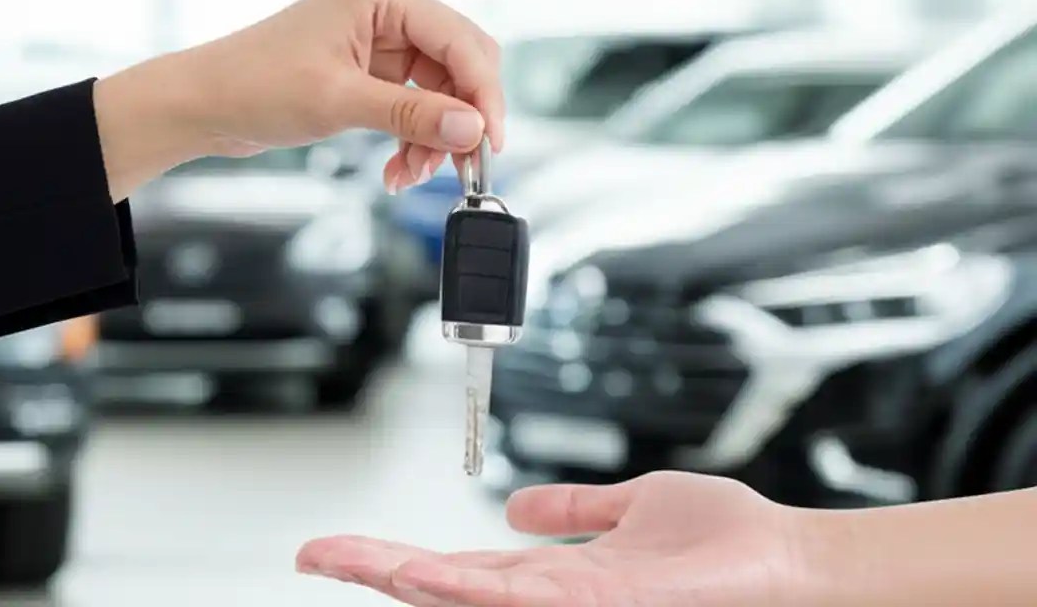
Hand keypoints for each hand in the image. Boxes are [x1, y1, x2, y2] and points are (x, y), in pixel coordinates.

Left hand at [94, 0, 502, 200]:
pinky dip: (414, 140)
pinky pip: (417, 106)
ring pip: (442, 93)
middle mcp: (388, 9)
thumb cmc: (254, 84)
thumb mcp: (340, 103)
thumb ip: (413, 116)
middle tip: (463, 167)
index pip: (460, 41)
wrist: (205, 104)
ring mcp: (381, 39)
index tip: (491, 144)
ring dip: (435, 139)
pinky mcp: (372, 70)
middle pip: (460, 66)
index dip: (484, 95)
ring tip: (410, 174)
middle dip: (461, 121)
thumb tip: (473, 129)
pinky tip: (398, 169)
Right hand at [297, 471, 813, 605]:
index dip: (396, 557)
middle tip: (312, 553)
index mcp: (552, 576)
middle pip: (442, 587)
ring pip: (463, 596)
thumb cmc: (724, 542)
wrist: (787, 561)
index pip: (455, 567)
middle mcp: (549, 599)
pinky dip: (460, 586)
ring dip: (397, 576)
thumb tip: (517, 504)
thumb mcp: (632, 507)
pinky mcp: (597, 606)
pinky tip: (417, 572)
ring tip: (340, 558)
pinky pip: (517, 596)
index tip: (343, 546)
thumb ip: (575, 507)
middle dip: (373, 570)